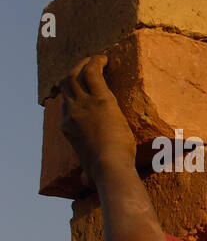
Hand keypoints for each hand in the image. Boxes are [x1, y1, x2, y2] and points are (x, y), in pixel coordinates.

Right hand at [58, 54, 135, 183]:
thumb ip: (85, 174)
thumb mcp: (88, 172)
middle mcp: (70, 112)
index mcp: (67, 128)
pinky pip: (93, 73)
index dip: (70, 94)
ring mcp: (83, 104)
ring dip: (83, 64)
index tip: (78, 89)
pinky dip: (96, 62)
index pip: (64, 104)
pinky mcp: (100, 99)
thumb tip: (85, 183)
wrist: (109, 167)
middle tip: (83, 66)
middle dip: (73, 73)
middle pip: (66, 85)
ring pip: (75, 75)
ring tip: (95, 59)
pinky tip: (103, 58)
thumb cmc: (102, 173)